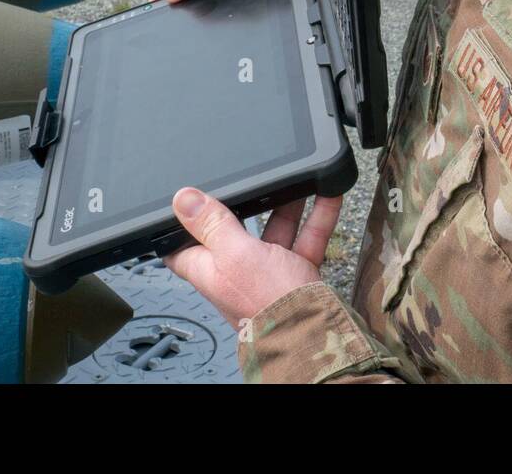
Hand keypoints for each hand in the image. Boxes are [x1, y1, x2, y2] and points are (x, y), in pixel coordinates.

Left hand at [164, 187, 341, 326]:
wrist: (314, 333)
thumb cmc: (267, 303)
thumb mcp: (235, 253)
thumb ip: (212, 224)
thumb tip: (182, 198)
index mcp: (210, 268)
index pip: (183, 246)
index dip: (183, 224)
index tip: (189, 203)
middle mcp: (236, 271)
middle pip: (236, 230)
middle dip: (250, 203)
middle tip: (257, 179)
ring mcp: (268, 273)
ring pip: (275, 230)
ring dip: (288, 205)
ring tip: (296, 179)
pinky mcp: (296, 274)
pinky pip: (306, 238)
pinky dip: (317, 216)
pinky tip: (328, 194)